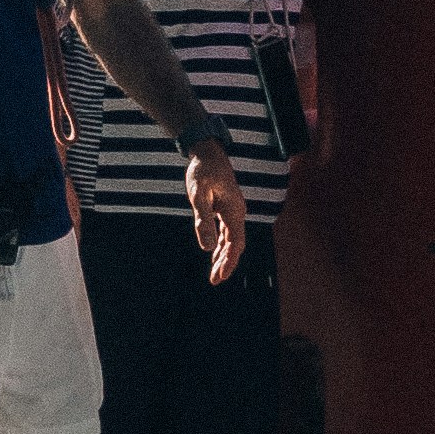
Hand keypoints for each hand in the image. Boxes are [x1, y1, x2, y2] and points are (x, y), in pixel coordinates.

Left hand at [187, 147, 247, 283]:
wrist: (206, 151)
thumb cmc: (202, 170)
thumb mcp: (198, 194)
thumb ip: (203, 220)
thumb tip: (207, 248)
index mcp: (234, 211)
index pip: (235, 243)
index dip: (229, 262)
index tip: (220, 276)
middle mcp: (237, 212)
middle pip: (235, 245)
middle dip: (226, 264)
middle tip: (215, 281)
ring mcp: (233, 211)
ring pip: (231, 240)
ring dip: (224, 257)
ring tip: (215, 276)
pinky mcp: (226, 208)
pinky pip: (226, 232)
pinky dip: (221, 245)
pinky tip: (214, 256)